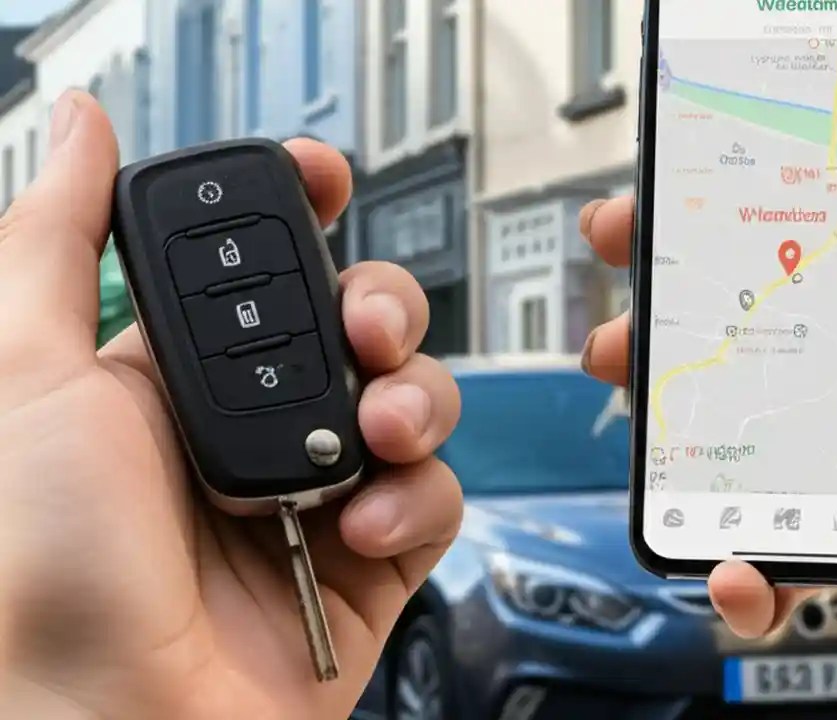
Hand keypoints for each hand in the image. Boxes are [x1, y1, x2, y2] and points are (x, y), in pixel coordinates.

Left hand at [0, 92, 461, 719]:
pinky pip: (436, 497)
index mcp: (174, 379)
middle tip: (364, 325)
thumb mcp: (29, 379)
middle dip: (380, 305)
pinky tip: (360, 522)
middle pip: (357, 323)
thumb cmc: (44, 573)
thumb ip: (59, 243)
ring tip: (375, 430)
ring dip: (412, 399)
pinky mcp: (373, 561)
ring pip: (413, 401)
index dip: (303, 217)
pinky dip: (414, 499)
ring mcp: (318, 495)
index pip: (261, 271)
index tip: (324, 184)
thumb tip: (85, 133)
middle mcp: (253, 431)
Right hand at [578, 42, 836, 717]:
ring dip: (669, 411)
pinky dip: (729, 548)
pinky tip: (738, 551)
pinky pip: (755, 530)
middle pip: (753, 319)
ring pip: (733, 420)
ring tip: (636, 397)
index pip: (814, 232)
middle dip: (675, 303)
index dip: (737, 206)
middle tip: (626, 292)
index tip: (674, 191)